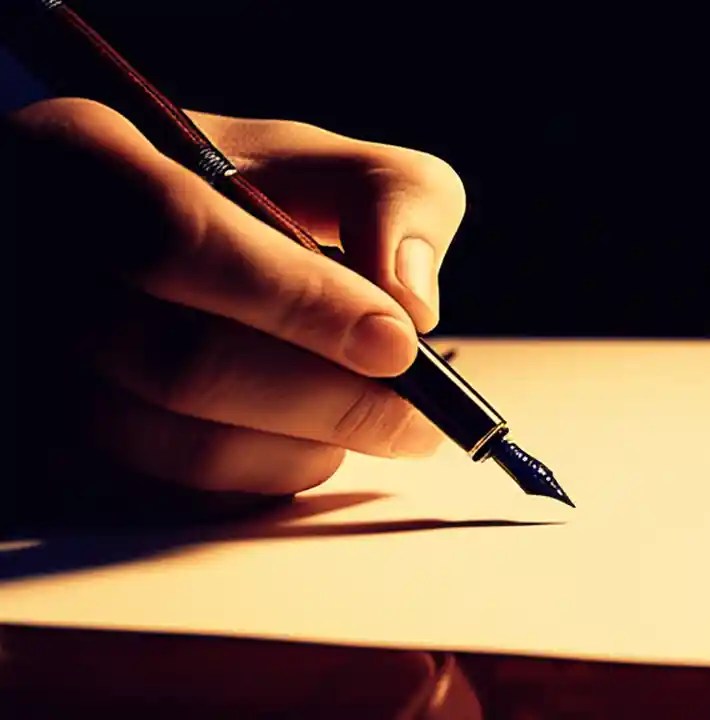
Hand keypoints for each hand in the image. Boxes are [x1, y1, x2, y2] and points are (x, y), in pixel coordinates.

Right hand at [4, 98, 465, 498]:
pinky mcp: (54, 445)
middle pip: (182, 362)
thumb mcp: (312, 159)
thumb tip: (412, 302)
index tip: (399, 345)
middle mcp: (37, 264)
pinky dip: (259, 484)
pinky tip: (303, 446)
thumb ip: (390, 195)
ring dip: (300, 451)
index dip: (303, 302)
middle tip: (417, 418)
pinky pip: (168, 497)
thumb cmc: (236, 197)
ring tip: (370, 427)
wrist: (133, 237)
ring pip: (173, 446)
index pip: (182, 240)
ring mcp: (38, 364)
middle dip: (328, 400)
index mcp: (87, 153)